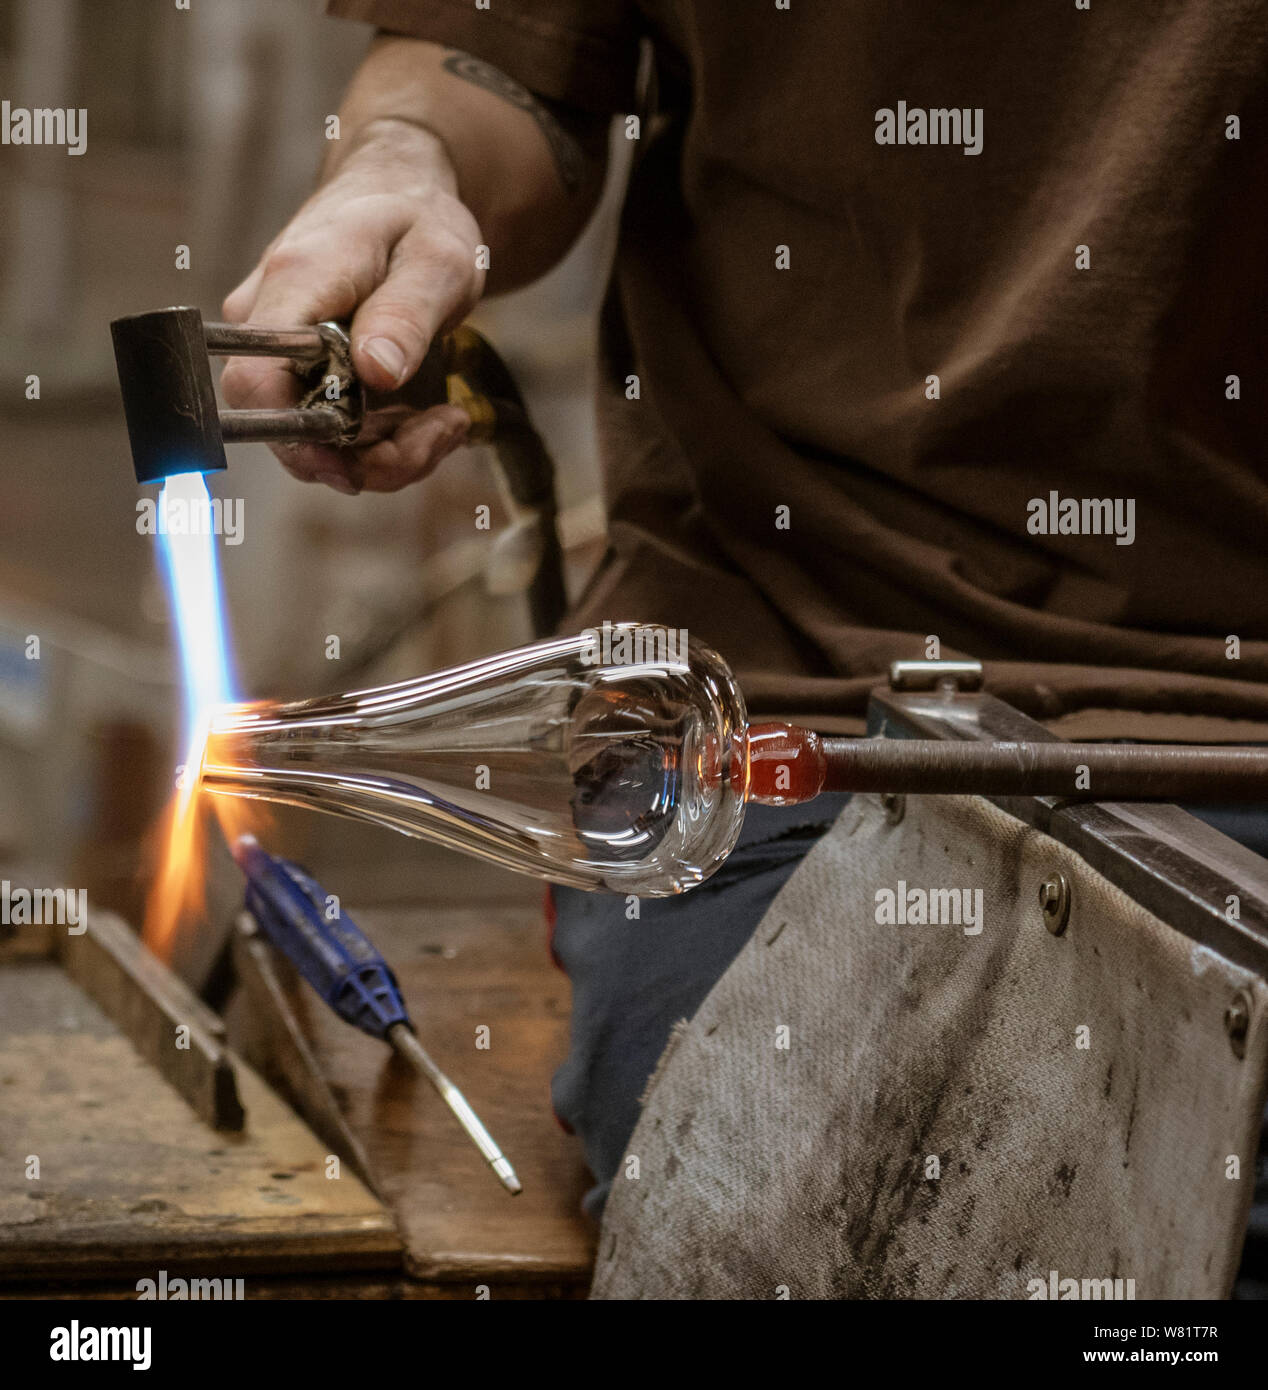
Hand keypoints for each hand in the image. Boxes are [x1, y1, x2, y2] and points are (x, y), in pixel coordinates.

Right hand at [220, 121, 481, 493]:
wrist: (400, 200)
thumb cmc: (417, 221)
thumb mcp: (437, 260)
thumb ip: (405, 315)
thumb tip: (374, 371)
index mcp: (293, 286)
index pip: (256, 381)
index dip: (297, 436)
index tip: (360, 461)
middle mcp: (267, 327)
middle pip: (287, 430)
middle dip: (371, 457)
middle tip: (444, 428)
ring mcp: (280, 358)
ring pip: (317, 446)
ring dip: (391, 456)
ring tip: (448, 421)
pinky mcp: (303, 380)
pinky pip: (336, 438)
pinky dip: (388, 446)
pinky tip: (433, 419)